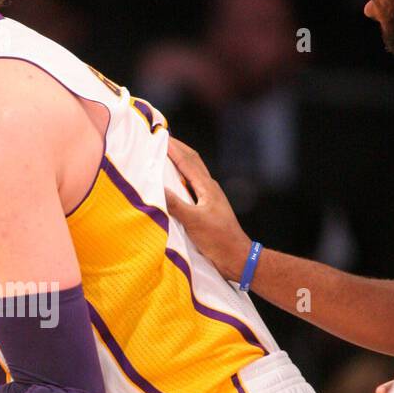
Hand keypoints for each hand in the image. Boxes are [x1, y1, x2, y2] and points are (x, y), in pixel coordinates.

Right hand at [165, 138, 251, 281]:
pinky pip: (191, 186)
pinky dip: (180, 178)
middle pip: (192, 161)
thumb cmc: (218, 239)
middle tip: (161, 138)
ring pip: (192, 173)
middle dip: (177, 148)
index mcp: (207, 187)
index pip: (188, 161)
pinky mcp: (206, 208)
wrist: (236, 257)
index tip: (158, 135)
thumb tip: (156, 188)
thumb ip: (176, 204)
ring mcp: (209, 198)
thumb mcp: (194, 221)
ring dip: (179, 161)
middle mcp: (208, 188)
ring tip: (164, 155)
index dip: (173, 148)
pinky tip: (173, 183)